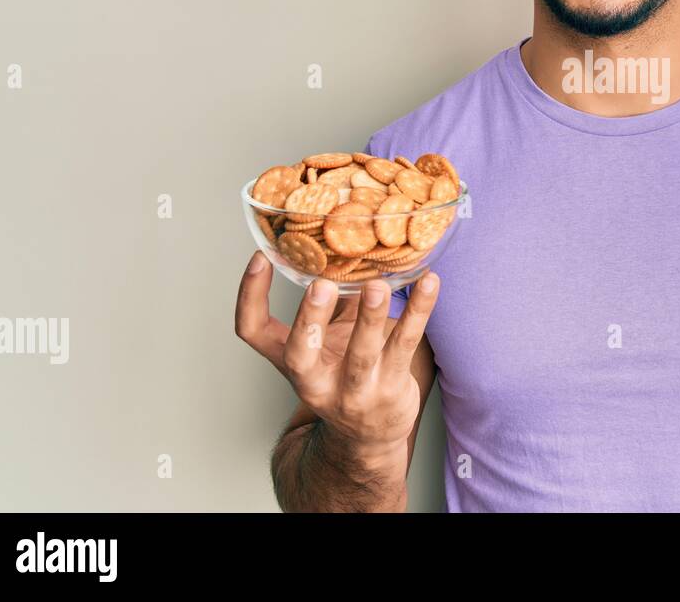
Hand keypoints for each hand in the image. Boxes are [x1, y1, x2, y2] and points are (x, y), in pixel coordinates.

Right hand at [235, 252, 440, 450]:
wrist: (368, 437)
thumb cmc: (344, 374)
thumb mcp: (325, 342)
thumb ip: (331, 300)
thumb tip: (342, 241)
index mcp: (291, 361)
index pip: (253, 331)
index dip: (249, 296)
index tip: (261, 258)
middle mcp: (315, 381)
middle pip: (300, 355)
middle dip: (310, 320)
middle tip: (320, 284)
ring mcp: (353, 390)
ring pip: (361, 354)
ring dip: (368, 318)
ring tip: (377, 286)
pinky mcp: (391, 389)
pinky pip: (405, 345)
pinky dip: (419, 311)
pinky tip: (430, 282)